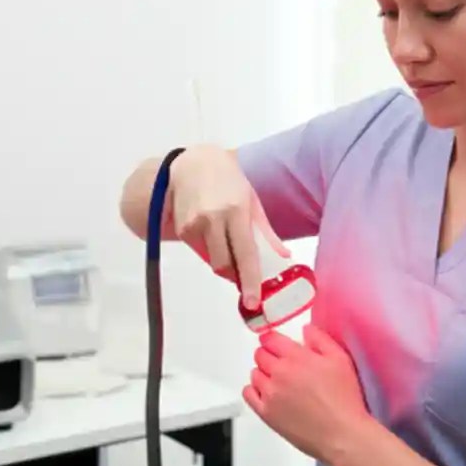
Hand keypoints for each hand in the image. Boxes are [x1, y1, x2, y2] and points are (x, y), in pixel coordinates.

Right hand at [170, 145, 289, 308]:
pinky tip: (214, 237)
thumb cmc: (229, 181)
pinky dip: (211, 253)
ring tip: (231, 252)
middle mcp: (213, 218)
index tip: (254, 301)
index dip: (250, 280)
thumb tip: (283, 257)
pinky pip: (201, 252)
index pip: (245, 253)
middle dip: (237, 277)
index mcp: (236, 210)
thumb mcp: (252, 201)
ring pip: (212, 261)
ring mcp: (194, 225)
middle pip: (225, 264)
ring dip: (225, 266)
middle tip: (247, 280)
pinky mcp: (182, 230)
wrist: (192, 164)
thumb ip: (266, 232)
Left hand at [244, 324, 372, 465]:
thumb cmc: (345, 399)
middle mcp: (279, 373)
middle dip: (269, 355)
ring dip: (263, 372)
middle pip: (260, 354)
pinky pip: (248, 394)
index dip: (272, 339)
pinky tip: (266, 392)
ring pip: (254, 373)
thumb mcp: (341, 360)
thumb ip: (321, 340)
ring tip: (278, 380)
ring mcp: (270, 394)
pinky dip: (253, 390)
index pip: (270, 339)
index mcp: (296, 357)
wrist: (342, 434)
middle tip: (281, 362)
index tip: (275, 342)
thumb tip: (305, 329)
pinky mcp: (266, 413)